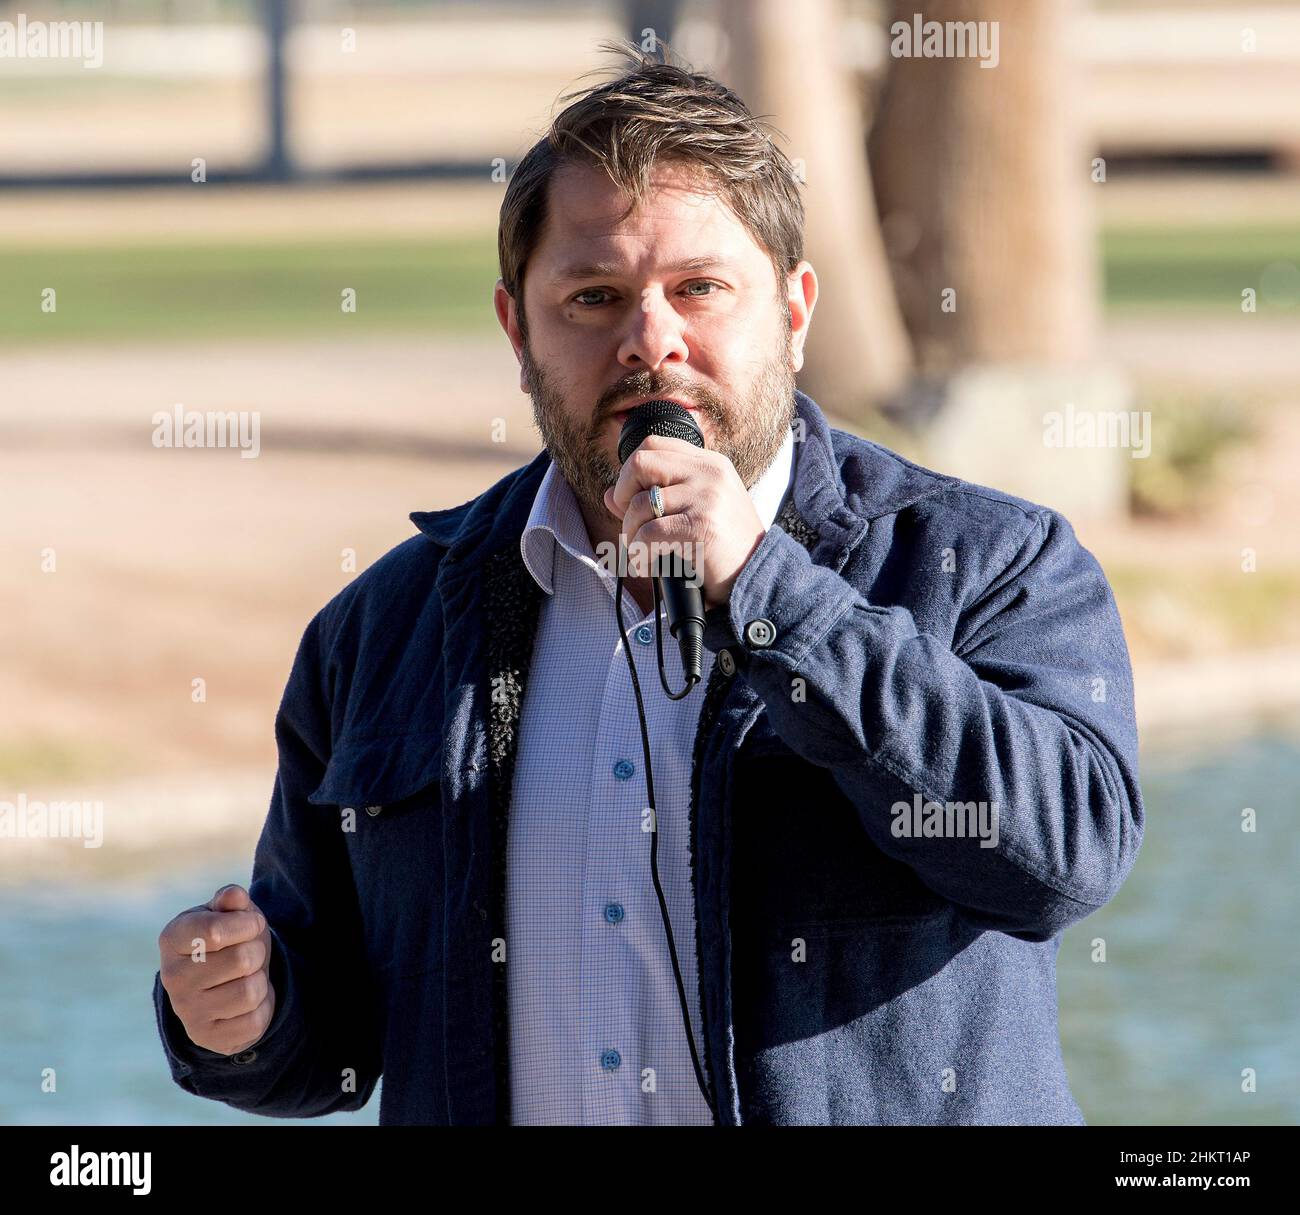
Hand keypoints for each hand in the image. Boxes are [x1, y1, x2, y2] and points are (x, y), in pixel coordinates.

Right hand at [157, 883, 275, 1055]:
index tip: (250, 925)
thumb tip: (233, 896)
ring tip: (246, 977)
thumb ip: (232, 900)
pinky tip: (245, 1003)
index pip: (215, 931)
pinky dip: (261, 1008)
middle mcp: (172, 977)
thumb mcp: (231, 913)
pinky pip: (254, 1022)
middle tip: (248, 954)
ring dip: (260, 981)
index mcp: (172, 938)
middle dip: (257, 952)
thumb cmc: (229, 938)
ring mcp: (186, 1011)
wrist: (224, 982)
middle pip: (242, 960)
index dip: (248, 924)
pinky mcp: (206, 1037)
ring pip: (250, 992)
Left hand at [602, 434, 765, 610]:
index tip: (632, 499)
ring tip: (642, 553)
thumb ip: (654, 498)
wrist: (756, 577)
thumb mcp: (694, 512)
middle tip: (631, 524)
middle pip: (640, 462)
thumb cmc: (723, 547)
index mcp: (709, 463)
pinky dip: (639, 554)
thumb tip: (609, 494)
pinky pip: (648, 534)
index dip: (631, 471)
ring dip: (631, 536)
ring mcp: (707, 496)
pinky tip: (647, 565)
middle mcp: (709, 472)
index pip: (653, 443)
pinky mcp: (701, 525)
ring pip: (639, 505)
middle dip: (623, 496)